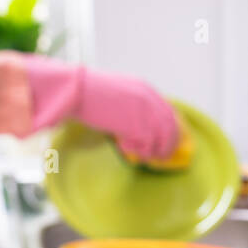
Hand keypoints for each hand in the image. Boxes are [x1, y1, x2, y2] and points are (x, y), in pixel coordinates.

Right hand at [22, 55, 177, 159]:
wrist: (76, 89)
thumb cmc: (90, 93)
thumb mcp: (120, 93)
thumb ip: (135, 105)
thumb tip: (141, 127)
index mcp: (147, 89)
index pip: (169, 113)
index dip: (170, 131)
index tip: (165, 144)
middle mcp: (151, 99)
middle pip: (171, 128)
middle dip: (167, 145)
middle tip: (159, 157)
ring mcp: (145, 112)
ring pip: (162, 139)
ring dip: (151, 151)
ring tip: (137, 153)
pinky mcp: (136, 125)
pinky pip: (147, 146)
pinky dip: (138, 151)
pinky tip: (123, 146)